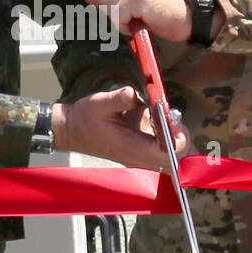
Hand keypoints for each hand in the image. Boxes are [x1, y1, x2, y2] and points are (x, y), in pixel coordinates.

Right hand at [51, 87, 191, 169]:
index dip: (178, 137)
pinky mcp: (138, 153)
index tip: (172, 118)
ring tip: (163, 117)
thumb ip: (118, 99)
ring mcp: (139, 158)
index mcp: (133, 148)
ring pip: (170, 158)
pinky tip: (156, 121)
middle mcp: (139, 157)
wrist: (71, 130)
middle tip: (171, 116)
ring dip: (174, 138)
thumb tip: (132, 94)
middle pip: (175, 159)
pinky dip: (167, 139)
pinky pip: (161, 152)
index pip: (168, 153)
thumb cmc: (85, 117)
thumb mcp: (100, 103)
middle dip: (180, 137)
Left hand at [85, 0, 192, 41]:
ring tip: (141, 17)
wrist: (192, 16)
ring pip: (107, 5)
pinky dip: (127, 26)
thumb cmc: (164, 10)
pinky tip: (143, 22)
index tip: (116, 4)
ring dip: (121, 19)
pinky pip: (117, 17)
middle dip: (113, 9)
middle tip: (135, 13)